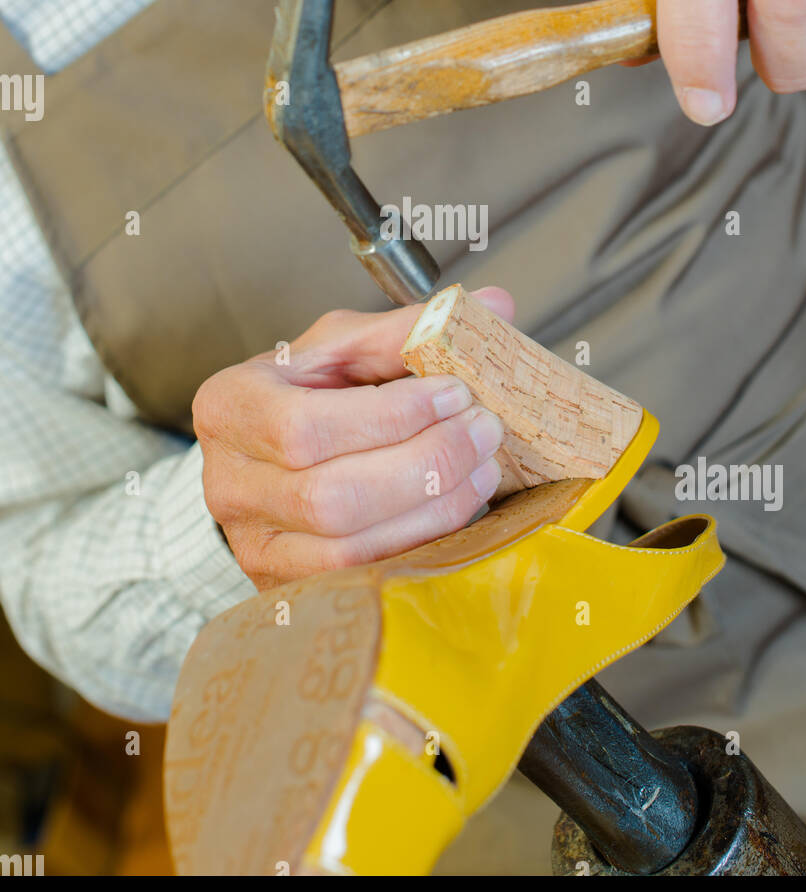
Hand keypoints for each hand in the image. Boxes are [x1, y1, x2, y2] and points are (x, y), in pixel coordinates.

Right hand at [192, 288, 513, 589]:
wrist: (272, 454)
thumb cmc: (309, 393)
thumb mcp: (345, 346)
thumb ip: (409, 328)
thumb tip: (492, 306)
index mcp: (230, 407)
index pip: (304, 426)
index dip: (389, 417)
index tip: (455, 393)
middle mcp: (228, 483)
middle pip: (328, 496)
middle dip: (424, 463)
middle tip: (484, 430)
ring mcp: (254, 544)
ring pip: (348, 546)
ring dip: (433, 507)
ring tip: (483, 466)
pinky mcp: (288, 585)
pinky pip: (363, 577)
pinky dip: (423, 543)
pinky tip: (459, 506)